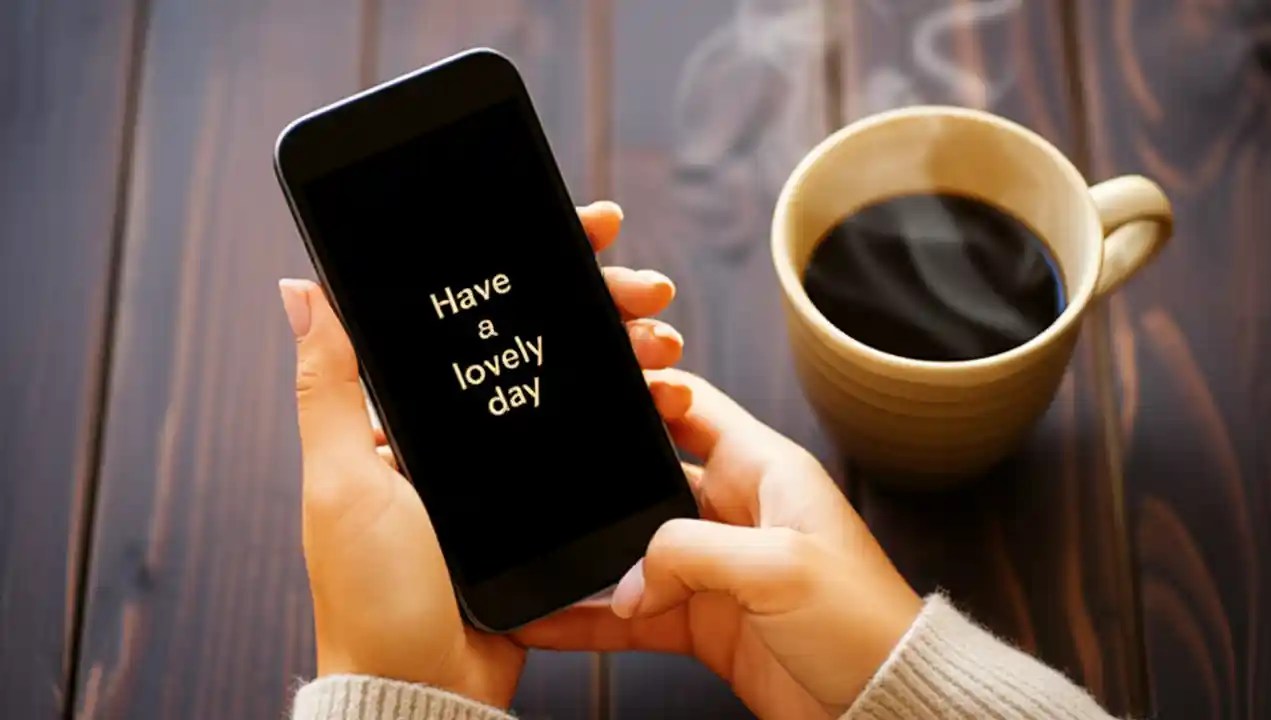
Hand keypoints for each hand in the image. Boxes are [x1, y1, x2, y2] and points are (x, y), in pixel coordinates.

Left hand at [279, 201, 688, 707]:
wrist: (425, 687)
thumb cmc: (372, 594)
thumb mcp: (344, 479)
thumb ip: (329, 385)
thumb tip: (300, 286)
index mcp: (409, 415)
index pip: (473, 319)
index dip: (529, 265)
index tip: (582, 232)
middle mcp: (461, 435)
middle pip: (538, 342)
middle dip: (598, 305)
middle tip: (646, 293)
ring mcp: (506, 472)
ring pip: (575, 390)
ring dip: (625, 358)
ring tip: (665, 349)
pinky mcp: (543, 509)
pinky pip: (591, 448)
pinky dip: (632, 420)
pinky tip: (663, 404)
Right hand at [517, 370, 923, 718]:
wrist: (884, 708)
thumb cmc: (861, 624)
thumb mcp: (779, 567)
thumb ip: (691, 551)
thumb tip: (630, 576)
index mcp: (765, 471)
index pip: (694, 409)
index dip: (648, 393)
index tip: (593, 388)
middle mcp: (736, 512)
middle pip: (651, 481)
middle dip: (602, 486)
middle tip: (544, 486)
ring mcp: (718, 570)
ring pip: (634, 554)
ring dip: (588, 562)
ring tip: (532, 561)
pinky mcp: (706, 624)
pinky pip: (635, 614)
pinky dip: (592, 620)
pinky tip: (548, 622)